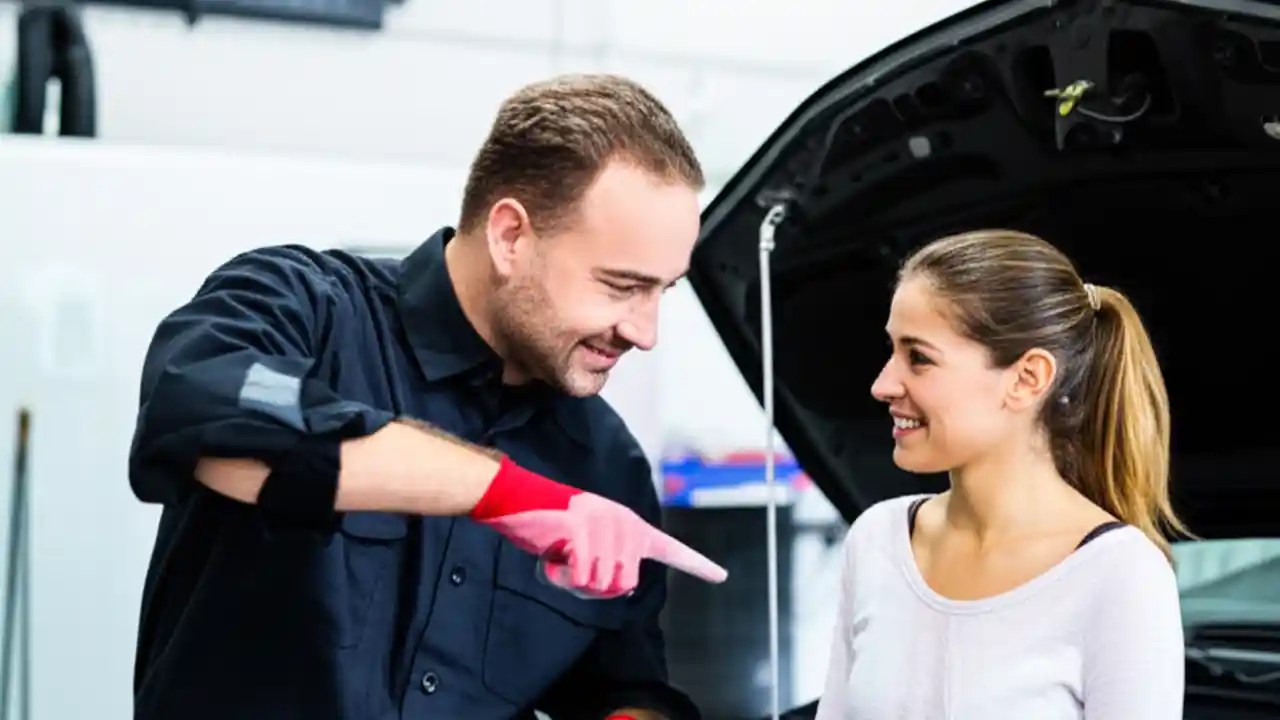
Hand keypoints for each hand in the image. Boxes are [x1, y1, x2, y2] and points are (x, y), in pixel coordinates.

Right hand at [470, 456, 727, 597]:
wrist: (518, 498)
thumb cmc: (549, 525)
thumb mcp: (587, 541)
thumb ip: (608, 560)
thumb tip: (619, 586)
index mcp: (630, 525)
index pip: (671, 549)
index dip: (696, 565)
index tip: (721, 576)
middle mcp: (625, 524)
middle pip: (623, 585)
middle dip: (594, 586)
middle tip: (571, 566)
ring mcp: (606, 526)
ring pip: (603, 585)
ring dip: (576, 582)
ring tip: (562, 557)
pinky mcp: (585, 531)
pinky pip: (581, 578)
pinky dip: (560, 577)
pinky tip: (551, 556)